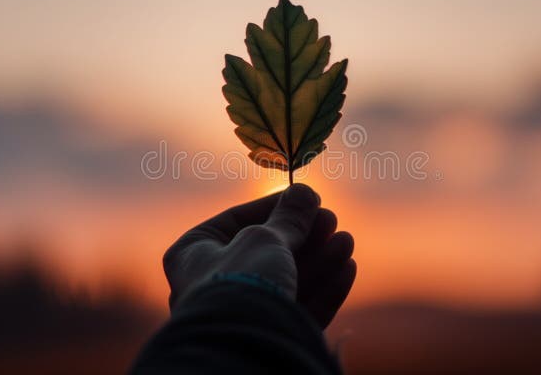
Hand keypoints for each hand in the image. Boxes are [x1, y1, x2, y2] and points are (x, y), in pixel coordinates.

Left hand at [162, 184, 355, 327]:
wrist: (241, 347)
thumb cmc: (240, 281)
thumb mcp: (264, 238)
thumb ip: (288, 217)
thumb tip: (304, 192)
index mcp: (194, 254)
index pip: (237, 220)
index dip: (275, 207)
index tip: (307, 198)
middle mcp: (212, 283)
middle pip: (267, 250)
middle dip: (305, 235)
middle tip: (331, 218)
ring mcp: (240, 310)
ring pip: (287, 279)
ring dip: (321, 258)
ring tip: (346, 240)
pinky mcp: (267, 333)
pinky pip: (298, 306)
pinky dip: (325, 288)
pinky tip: (347, 268)